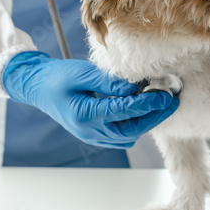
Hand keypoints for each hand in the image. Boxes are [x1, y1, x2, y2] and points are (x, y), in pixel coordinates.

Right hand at [1, 52, 178, 148]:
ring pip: (128, 136)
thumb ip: (109, 82)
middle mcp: (89, 131)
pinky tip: (143, 111)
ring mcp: (91, 136)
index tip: (166, 94)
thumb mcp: (81, 73)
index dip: (149, 103)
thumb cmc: (56, 77)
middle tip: (172, 102)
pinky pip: (121, 136)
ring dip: (146, 122)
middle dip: (154, 116)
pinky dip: (135, 125)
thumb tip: (134, 88)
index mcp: (85, 115)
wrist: (37, 87)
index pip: (125, 111)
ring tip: (161, 104)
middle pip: (131, 130)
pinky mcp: (94, 135)